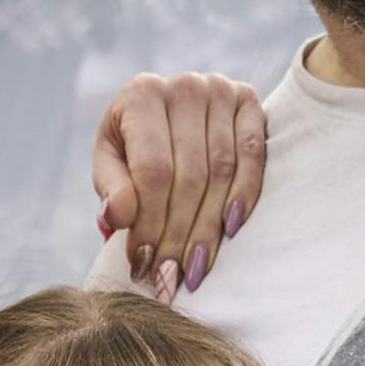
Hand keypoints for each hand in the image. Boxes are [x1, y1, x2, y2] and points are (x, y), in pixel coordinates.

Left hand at [88, 70, 269, 298]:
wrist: (168, 111)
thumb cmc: (133, 144)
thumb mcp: (110, 160)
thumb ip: (111, 189)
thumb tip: (118, 219)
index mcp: (141, 94)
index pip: (152, 170)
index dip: (150, 222)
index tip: (143, 264)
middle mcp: (184, 86)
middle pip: (189, 176)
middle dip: (178, 235)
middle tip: (170, 278)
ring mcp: (221, 90)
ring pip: (221, 171)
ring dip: (209, 227)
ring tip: (195, 269)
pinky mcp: (249, 101)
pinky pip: (253, 155)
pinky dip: (245, 194)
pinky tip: (231, 228)